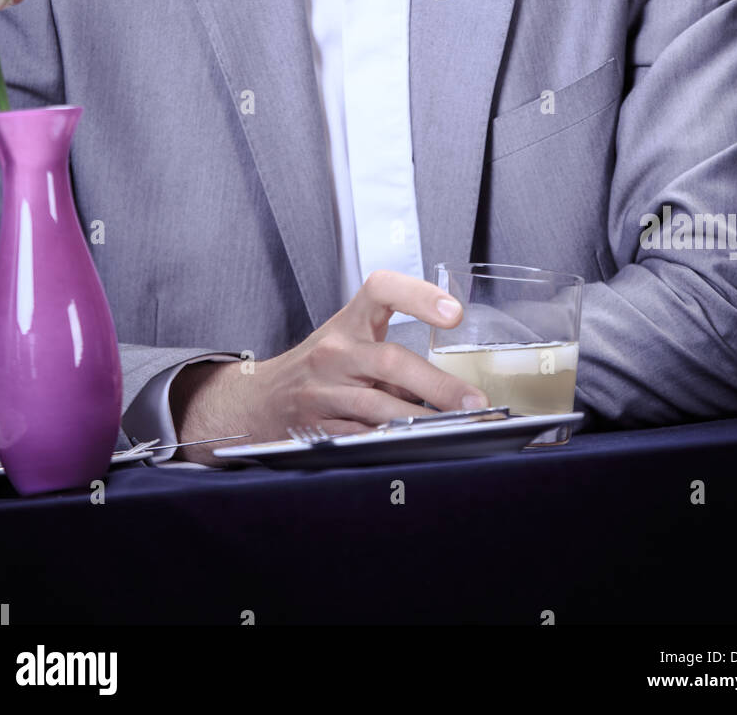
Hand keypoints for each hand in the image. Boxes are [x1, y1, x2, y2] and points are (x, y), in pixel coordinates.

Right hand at [170, 270, 487, 464]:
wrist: (261, 399)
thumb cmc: (322, 366)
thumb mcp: (350, 341)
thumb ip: (393, 352)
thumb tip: (455, 384)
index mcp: (350, 322)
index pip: (383, 289)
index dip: (420, 296)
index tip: (455, 313)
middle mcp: (336, 351)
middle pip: (392, 361)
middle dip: (439, 385)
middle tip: (474, 402)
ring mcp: (324, 390)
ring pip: (380, 405)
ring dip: (423, 421)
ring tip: (457, 429)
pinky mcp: (317, 426)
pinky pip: (361, 436)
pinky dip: (389, 443)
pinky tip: (413, 447)